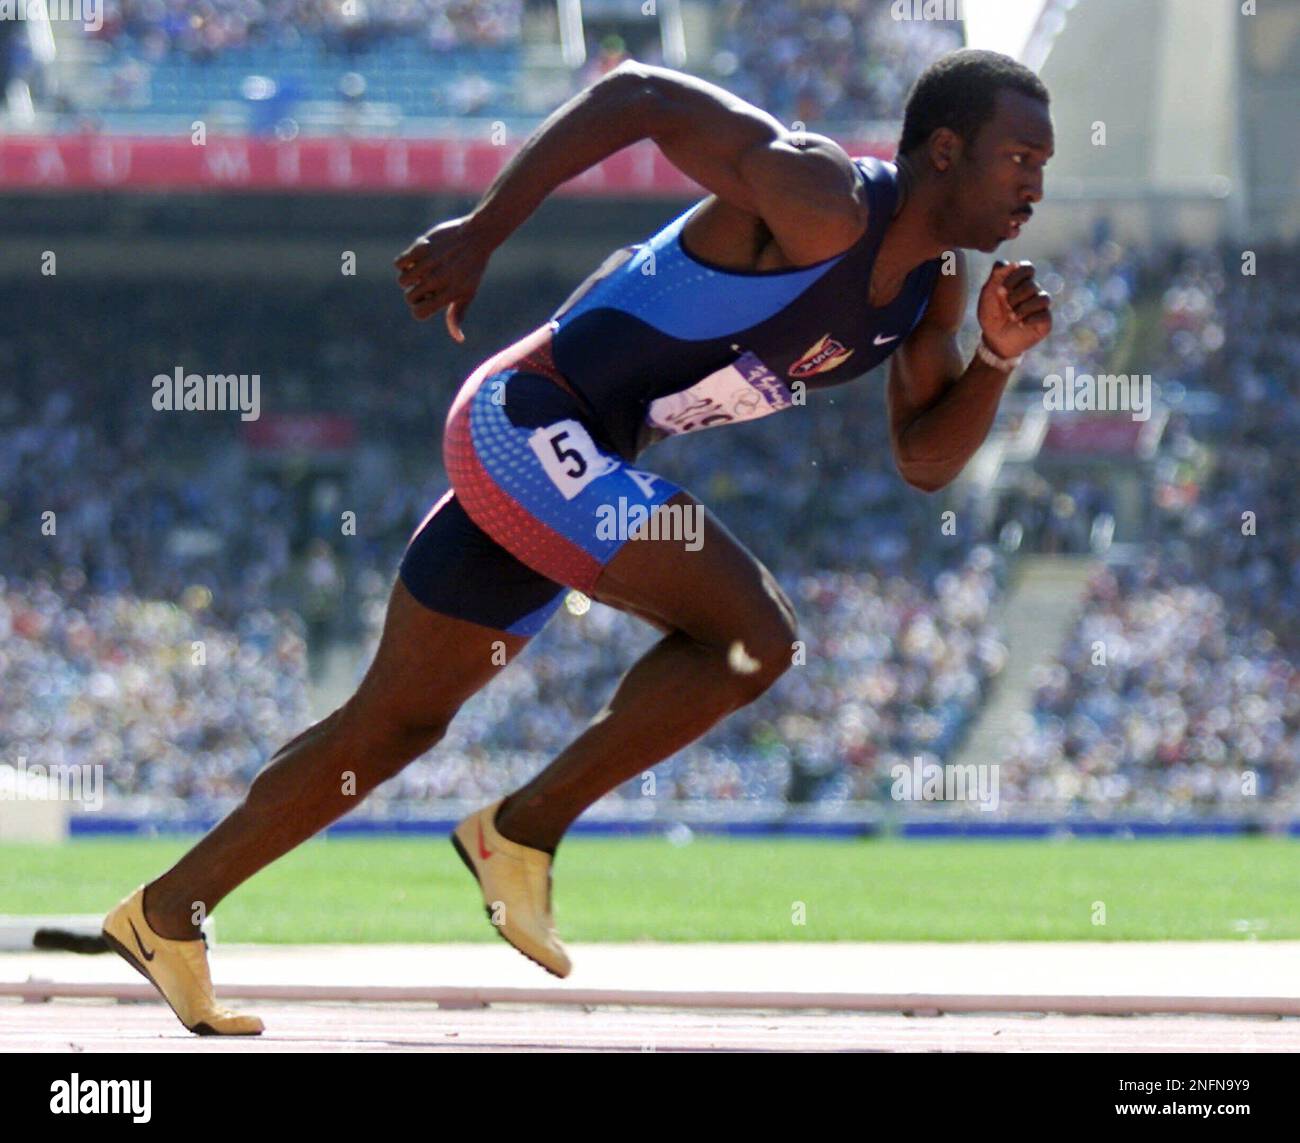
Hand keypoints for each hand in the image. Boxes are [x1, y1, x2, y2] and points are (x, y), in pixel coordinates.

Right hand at [394, 215, 491, 340]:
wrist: (476, 236)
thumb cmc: (472, 268)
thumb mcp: (468, 292)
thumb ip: (457, 314)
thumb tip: (458, 339)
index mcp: (450, 293)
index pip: (419, 313)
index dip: (419, 309)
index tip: (428, 300)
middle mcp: (438, 279)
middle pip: (409, 297)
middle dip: (415, 293)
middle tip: (428, 282)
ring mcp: (429, 263)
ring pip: (402, 281)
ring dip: (409, 277)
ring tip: (423, 269)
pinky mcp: (421, 246)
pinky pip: (399, 263)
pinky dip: (404, 263)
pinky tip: (417, 259)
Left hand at [976, 260, 1052, 359]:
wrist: (994, 339)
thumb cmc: (991, 315)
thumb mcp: (987, 295)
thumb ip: (996, 276)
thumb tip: (1011, 263)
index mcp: (1020, 281)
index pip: (1027, 267)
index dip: (1015, 277)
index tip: (1000, 290)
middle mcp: (1033, 291)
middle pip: (1032, 285)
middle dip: (1016, 296)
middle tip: (1005, 306)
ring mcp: (1040, 306)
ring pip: (1043, 298)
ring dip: (1024, 308)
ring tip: (1012, 317)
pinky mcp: (1045, 321)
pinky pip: (1045, 315)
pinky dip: (1030, 319)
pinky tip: (1021, 324)